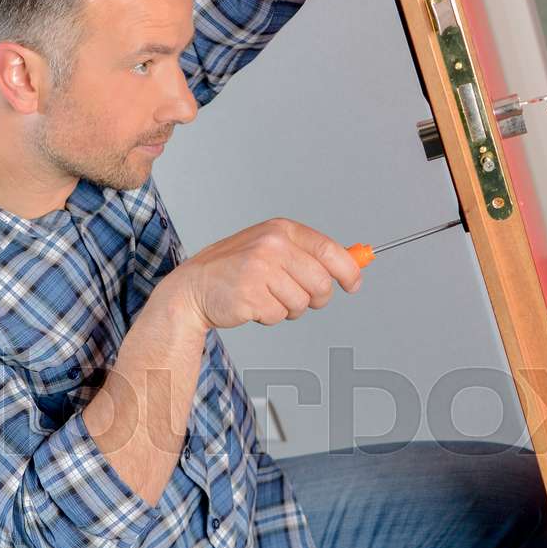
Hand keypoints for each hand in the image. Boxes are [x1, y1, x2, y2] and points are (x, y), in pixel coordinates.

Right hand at [163, 217, 362, 330]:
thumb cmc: (235, 269)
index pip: (330, 251)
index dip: (349, 270)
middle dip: (316, 298)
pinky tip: (251, 304)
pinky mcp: (250, 295)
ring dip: (288, 308)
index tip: (353, 283)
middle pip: (321, 283)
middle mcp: (272, 245)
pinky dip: (269, 317)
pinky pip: (279, 316)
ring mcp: (260, 269)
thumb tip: (353, 264)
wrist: (192, 288)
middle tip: (298, 298)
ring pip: (301, 304)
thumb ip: (307, 255)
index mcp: (281, 230)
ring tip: (265, 297)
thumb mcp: (271, 248)